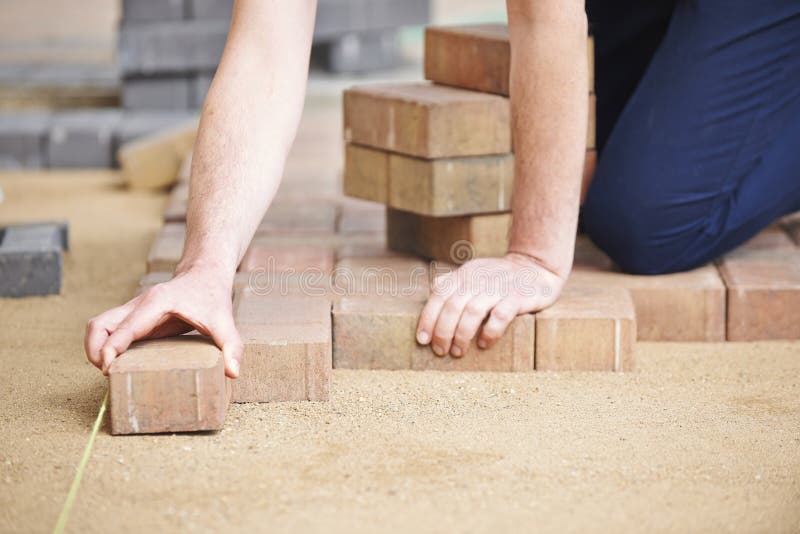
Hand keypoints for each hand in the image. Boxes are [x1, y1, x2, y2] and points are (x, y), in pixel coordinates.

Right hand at [84, 267, 242, 377]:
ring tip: (107, 371)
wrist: (205, 275)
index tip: (108, 370)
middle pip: (99, 324)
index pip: (124, 326)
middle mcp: (138, 304)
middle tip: (106, 373)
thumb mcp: (225, 320)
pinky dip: (105, 345)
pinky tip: (118, 364)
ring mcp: (133, 310)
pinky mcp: (135, 317)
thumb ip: (231, 345)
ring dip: (95, 348)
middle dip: (94, 350)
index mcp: (156, 303)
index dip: (112, 348)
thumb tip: (233, 373)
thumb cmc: (212, 296)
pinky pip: (109, 330)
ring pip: (99, 325)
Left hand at [416, 252, 565, 356]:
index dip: (428, 319)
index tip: (422, 340)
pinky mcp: (518, 297)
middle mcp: (478, 279)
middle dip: (443, 332)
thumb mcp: (475, 272)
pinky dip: (490, 332)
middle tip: (440, 351)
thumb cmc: (501, 276)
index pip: (439, 296)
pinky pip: (500, 316)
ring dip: (462, 335)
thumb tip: (434, 287)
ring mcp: (498, 288)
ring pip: (472, 312)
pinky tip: (484, 344)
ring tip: (458, 352)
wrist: (537, 267)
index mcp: (465, 275)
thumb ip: (455, 280)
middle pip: (453, 306)